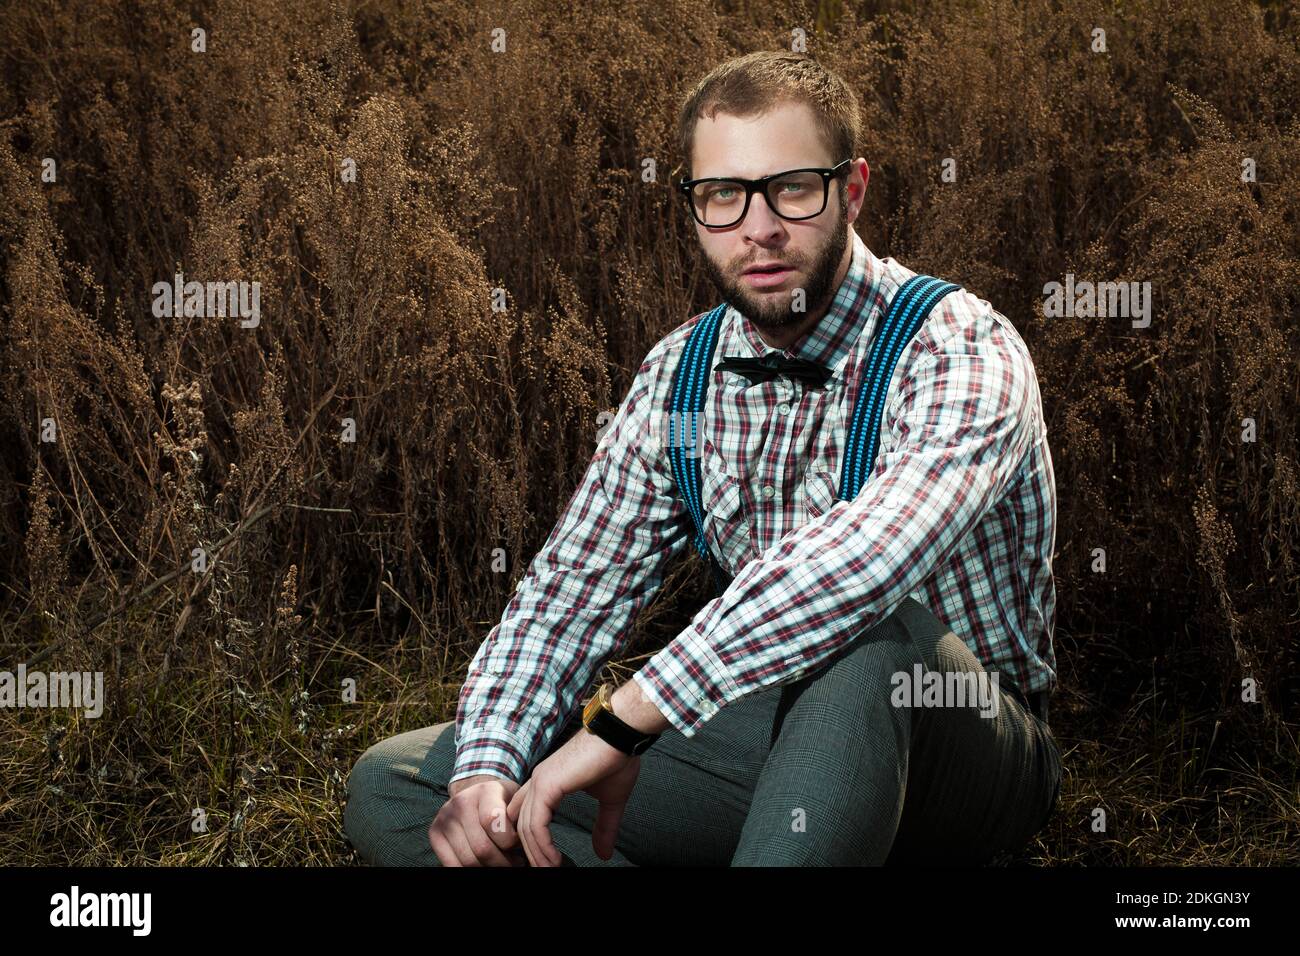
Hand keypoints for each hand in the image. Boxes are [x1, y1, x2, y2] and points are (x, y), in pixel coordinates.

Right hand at [429, 774, 526, 865]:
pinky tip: (484, 865)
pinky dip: (471, 870)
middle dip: (503, 862)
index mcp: (485, 790)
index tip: (517, 844)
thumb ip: (520, 818)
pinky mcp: (434, 833)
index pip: (492, 822)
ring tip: (502, 863)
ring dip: (489, 868)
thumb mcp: (516, 801)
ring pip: (469, 860)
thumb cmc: (503, 802)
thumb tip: (527, 843)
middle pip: (482, 848)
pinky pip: (452, 865)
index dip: (509, 841)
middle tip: (514, 863)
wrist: (476, 793)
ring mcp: (445, 817)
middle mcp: (461, 802)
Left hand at [506, 730, 639, 866]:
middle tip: (545, 872)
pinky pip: (535, 824)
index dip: (532, 839)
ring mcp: (540, 781)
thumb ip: (603, 827)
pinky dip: (542, 846)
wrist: (621, 734)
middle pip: (522, 825)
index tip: (545, 860)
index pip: (528, 814)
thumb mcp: (610, 800)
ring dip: (537, 855)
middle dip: (531, 853)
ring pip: (526, 828)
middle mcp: (539, 780)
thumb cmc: (616, 758)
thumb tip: (604, 854)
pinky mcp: (547, 785)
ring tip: (550, 871)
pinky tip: (553, 860)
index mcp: (549, 780)